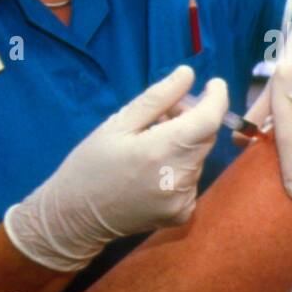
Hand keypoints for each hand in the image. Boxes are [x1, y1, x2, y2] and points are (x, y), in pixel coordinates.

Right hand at [5, 66, 227, 271]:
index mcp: (161, 150)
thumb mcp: (117, 123)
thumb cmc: (91, 164)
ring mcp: (182, 199)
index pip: (209, 119)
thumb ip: (157, 98)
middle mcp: (178, 177)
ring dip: (185, 145)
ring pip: (198, 158)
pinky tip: (153, 172)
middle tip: (164, 115)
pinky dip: (180, 169)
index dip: (217, 97)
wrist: (74, 217)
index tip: (212, 84)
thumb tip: (188, 73)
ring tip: (151, 145)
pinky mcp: (181, 214)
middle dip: (193, 119)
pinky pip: (191, 180)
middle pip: (205, 137)